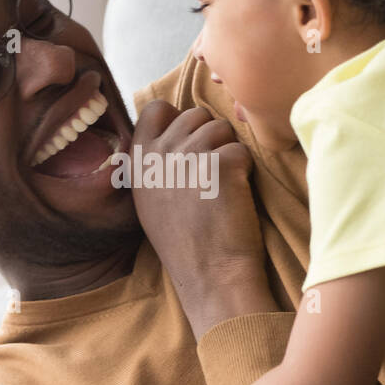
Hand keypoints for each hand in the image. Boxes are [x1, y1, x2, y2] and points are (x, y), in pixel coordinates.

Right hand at [132, 100, 276, 337]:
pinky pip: (242, 149)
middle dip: (210, 136)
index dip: (179, 119)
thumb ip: (156, 160)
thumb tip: (175, 126)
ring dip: (228, 152)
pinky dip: (245, 170)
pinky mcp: (220, 164)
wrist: (211, 276)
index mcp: (139, 161)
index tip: (189, 146)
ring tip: (222, 189)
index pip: (156, 108)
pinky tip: (235, 197)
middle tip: (211, 176)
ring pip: (221, 128)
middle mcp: (158, 154)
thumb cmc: (187, 241)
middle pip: (195, 115)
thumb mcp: (151, 198)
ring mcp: (188, 156)